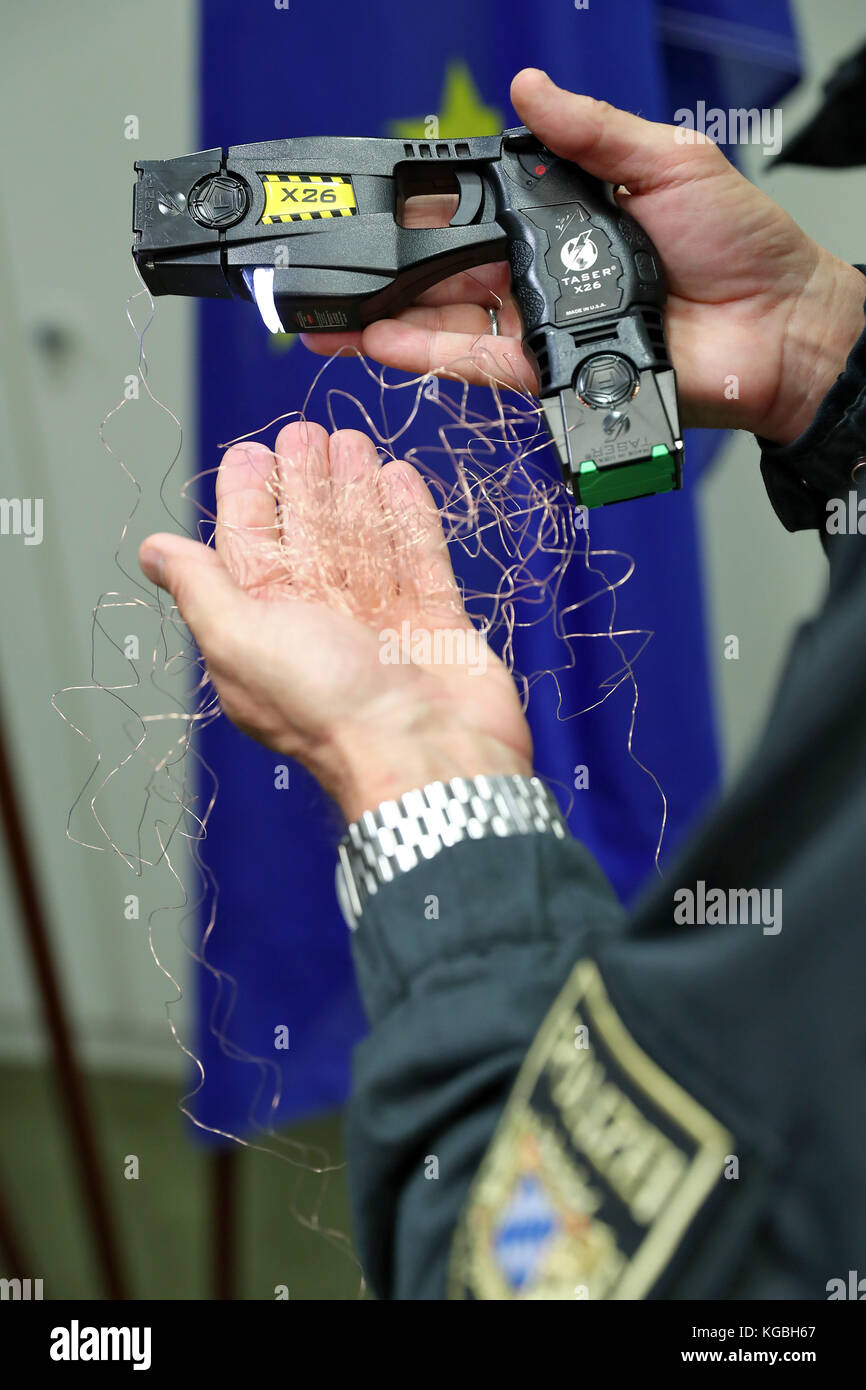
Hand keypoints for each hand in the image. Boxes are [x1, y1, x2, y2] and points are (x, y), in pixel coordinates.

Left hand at [138, 424, 531, 820]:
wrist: (427, 754)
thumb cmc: (330, 707)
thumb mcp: (240, 640)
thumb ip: (200, 588)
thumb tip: (152, 553)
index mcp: (267, 628)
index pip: (250, 548)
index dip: (247, 498)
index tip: (252, 452)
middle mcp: (321, 623)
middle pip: (309, 536)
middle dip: (304, 483)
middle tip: (305, 434)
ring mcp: (381, 624)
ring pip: (364, 540)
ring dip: (355, 490)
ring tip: (352, 442)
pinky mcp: (435, 624)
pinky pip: (420, 559)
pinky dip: (409, 519)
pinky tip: (400, 478)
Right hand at [302, 68, 865, 445]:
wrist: (783, 325)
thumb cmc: (743, 244)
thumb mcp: (665, 161)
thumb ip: (591, 132)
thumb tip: (527, 89)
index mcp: (563, 222)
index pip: (477, 216)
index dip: (423, 216)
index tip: (373, 210)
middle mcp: (545, 279)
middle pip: (448, 277)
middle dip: (384, 279)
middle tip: (326, 275)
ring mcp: (545, 331)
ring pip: (450, 326)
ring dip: (387, 324)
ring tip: (328, 320)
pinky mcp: (554, 375)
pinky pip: (482, 366)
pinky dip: (429, 358)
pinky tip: (380, 345)